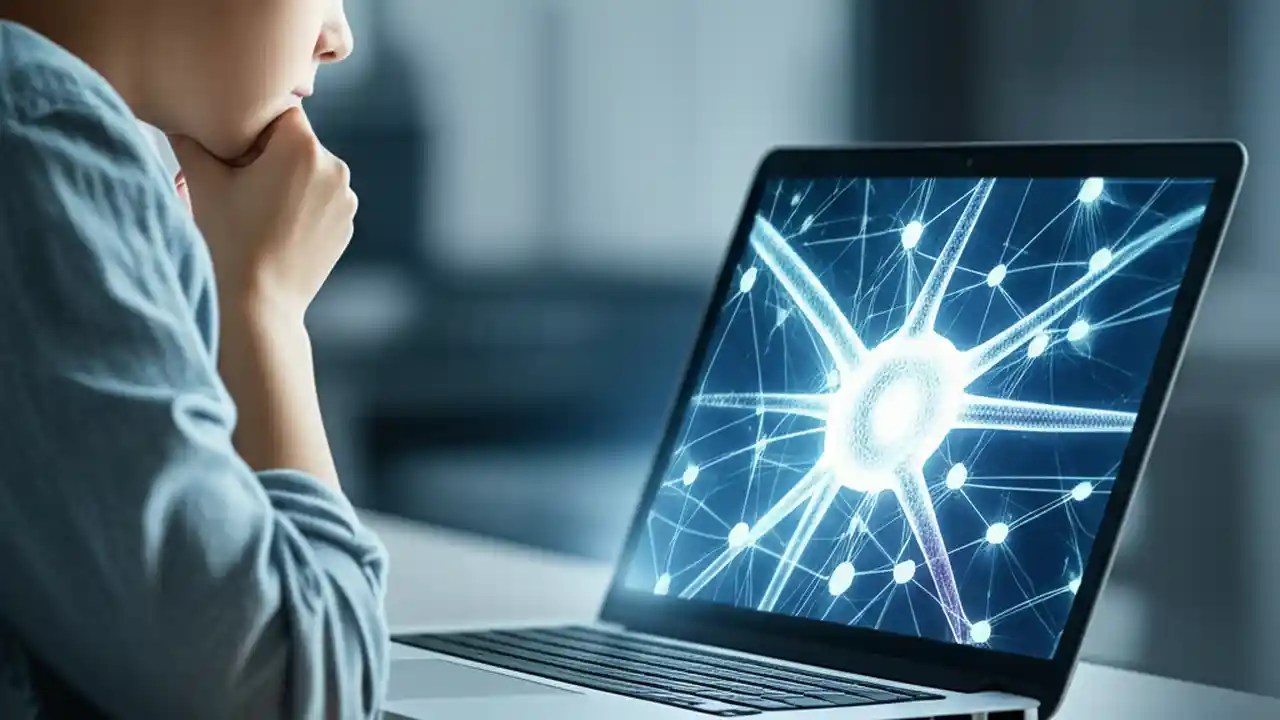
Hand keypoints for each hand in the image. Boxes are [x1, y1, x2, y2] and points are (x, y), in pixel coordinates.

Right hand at [169, 108, 356, 320]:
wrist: (258, 303)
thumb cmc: (228, 239)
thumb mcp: (203, 181)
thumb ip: (192, 138)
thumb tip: (178, 116)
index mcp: (303, 147)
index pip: (279, 111)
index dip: (252, 126)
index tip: (233, 152)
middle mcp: (335, 167)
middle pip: (296, 142)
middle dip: (269, 154)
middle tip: (239, 183)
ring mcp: (345, 199)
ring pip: (309, 171)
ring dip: (286, 179)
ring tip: (256, 210)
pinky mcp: (346, 224)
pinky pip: (321, 199)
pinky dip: (301, 204)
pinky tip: (275, 228)